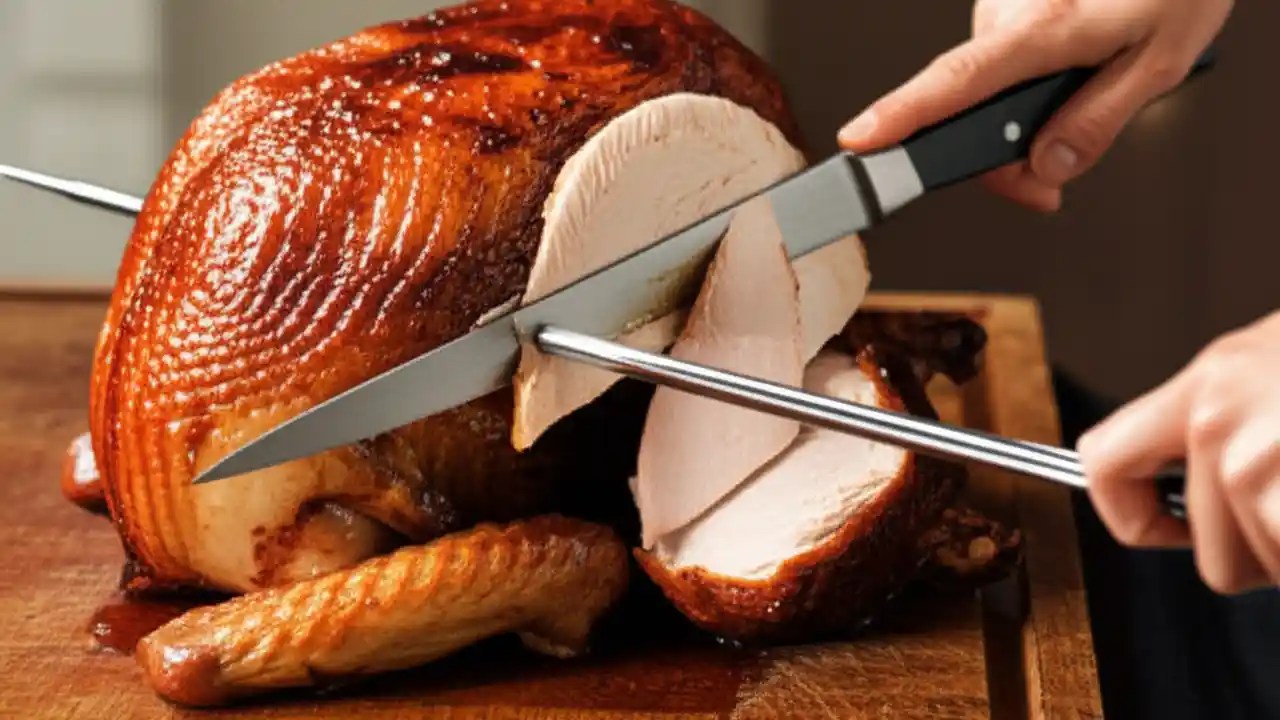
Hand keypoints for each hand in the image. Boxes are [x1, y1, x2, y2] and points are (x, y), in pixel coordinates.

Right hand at [837, 0, 1231, 211]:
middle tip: (1048, 186)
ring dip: (1021, 121)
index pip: (957, 81)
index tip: (860, 141)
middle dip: (1004, 157)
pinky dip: (1024, 91)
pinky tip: (1069, 79)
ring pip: (987, 95)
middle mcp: (1011, 15)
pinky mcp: (1006, 9)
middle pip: (969, 109)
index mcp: (1044, 28)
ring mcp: (1004, 9)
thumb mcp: (1160, 63)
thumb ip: (1097, 122)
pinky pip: (999, 70)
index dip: (903, 115)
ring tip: (1082, 106)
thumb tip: (1044, 168)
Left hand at [1078, 310, 1279, 593]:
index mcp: (1210, 380)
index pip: (1102, 462)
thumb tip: (1193, 477)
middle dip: (1261, 552)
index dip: (1130, 514)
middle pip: (1204, 548)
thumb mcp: (1279, 362)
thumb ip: (1230, 415)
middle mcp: (1218, 416)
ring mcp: (1258, 456)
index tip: (1170, 528)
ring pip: (1249, 567)